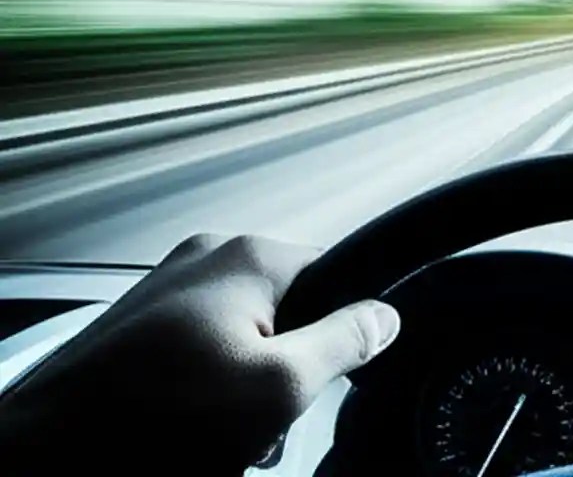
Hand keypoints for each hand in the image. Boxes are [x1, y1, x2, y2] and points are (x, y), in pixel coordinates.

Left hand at [0, 234, 399, 472]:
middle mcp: (206, 261)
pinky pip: (207, 350)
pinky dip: (212, 389)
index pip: (340, 270)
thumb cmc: (147, 423)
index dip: (349, 326)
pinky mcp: (142, 328)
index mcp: (248, 258)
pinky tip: (195, 429)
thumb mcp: (278, 388)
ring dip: (252, 383)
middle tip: (273, 412)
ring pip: (249, 334)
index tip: (340, 370)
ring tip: (228, 430)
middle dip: (294, 364)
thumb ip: (345, 342)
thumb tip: (384, 316)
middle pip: (293, 307)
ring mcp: (168, 292)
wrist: (45, 458)